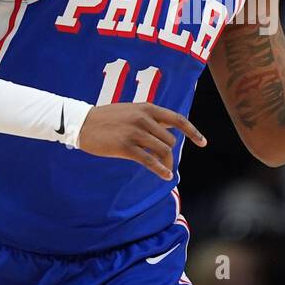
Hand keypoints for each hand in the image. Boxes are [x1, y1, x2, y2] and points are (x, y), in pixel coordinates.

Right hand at [76, 103, 207, 179]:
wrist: (81, 122)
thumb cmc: (106, 118)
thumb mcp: (130, 110)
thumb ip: (149, 118)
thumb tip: (167, 130)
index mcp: (147, 108)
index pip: (177, 119)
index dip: (193, 131)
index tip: (203, 143)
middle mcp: (143, 118)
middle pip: (170, 140)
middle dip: (170, 152)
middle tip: (166, 162)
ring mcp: (135, 132)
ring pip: (163, 150)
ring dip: (166, 162)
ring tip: (164, 169)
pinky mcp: (126, 147)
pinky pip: (149, 161)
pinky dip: (160, 170)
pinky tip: (165, 176)